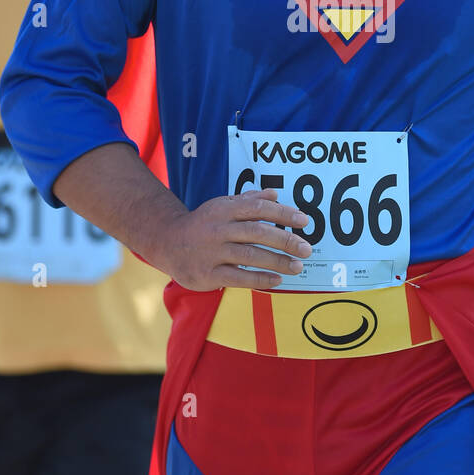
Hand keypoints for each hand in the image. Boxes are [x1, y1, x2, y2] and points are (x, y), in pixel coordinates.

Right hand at [161, 189, 311, 290]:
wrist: (166, 242)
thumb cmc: (203, 223)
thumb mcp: (222, 206)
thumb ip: (249, 200)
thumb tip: (275, 194)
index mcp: (223, 209)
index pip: (258, 209)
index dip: (282, 214)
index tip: (304, 221)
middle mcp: (217, 229)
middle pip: (257, 233)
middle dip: (285, 240)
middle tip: (307, 249)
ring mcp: (212, 252)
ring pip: (250, 256)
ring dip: (277, 262)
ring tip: (298, 266)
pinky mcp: (207, 274)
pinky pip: (239, 278)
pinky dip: (260, 279)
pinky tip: (278, 280)